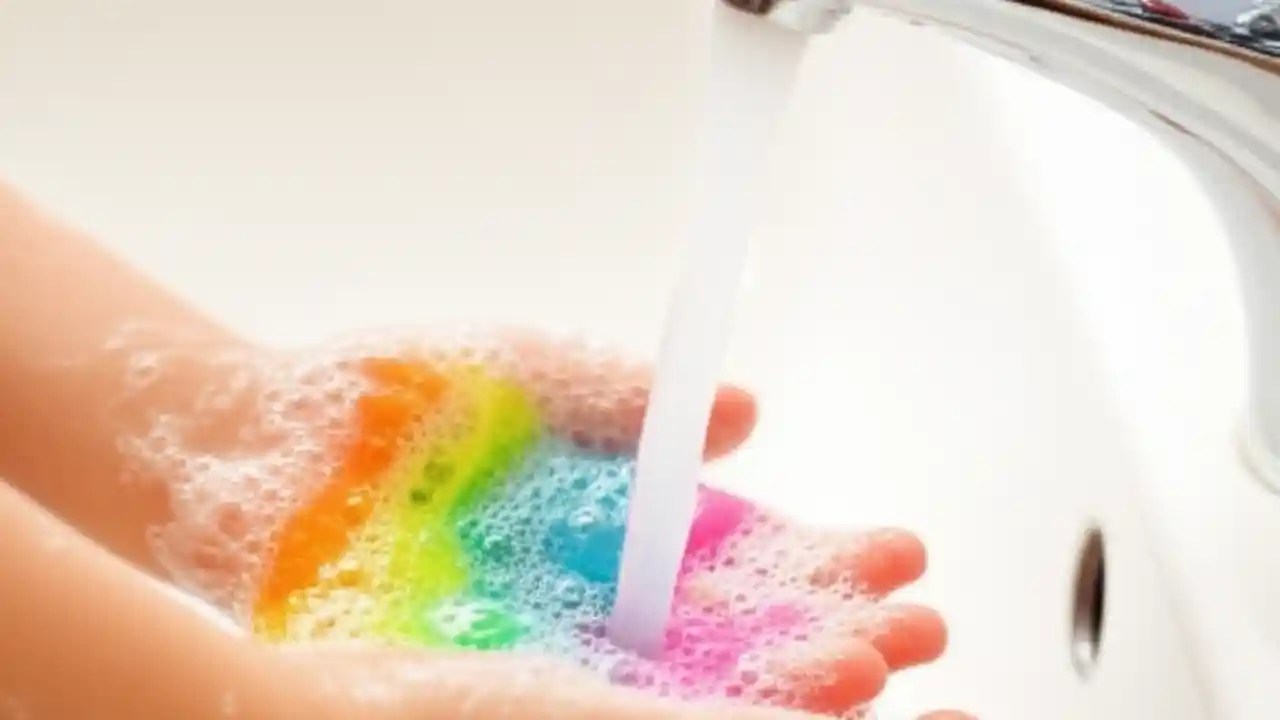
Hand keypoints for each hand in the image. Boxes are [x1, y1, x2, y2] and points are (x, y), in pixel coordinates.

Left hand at [119, 329, 952, 717]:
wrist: (266, 444)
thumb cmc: (390, 397)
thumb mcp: (529, 375)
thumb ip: (629, 399)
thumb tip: (746, 413)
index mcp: (617, 519)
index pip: (746, 553)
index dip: (823, 558)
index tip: (897, 552)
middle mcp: (599, 593)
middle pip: (737, 629)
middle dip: (832, 627)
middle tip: (917, 624)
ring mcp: (552, 644)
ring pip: (687, 679)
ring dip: (780, 681)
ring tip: (869, 669)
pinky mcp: (495, 679)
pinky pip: (601, 701)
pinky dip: (686, 703)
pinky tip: (757, 705)